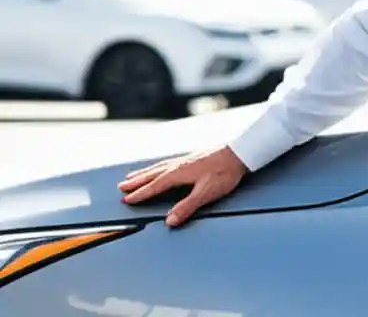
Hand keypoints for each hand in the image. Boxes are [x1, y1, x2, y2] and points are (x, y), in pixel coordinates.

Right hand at [118, 146, 248, 226]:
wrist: (240, 152)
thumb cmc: (225, 172)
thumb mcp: (206, 193)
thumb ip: (187, 207)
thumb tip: (170, 221)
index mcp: (178, 174)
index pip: (154, 186)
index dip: (140, 194)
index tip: (126, 200)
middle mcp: (178, 165)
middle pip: (152, 174)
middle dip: (136, 181)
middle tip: (121, 187)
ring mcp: (185, 159)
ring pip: (158, 167)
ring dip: (144, 172)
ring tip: (132, 175)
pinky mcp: (193, 157)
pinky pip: (167, 162)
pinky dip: (157, 166)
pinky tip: (160, 167)